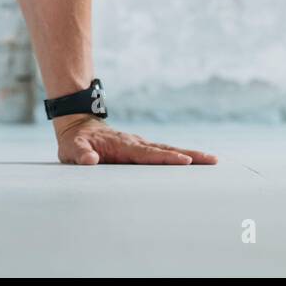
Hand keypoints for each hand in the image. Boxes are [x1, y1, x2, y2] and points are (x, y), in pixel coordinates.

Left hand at [53, 114, 217, 165]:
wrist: (79, 124)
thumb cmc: (76, 141)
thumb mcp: (73, 149)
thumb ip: (81, 155)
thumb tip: (90, 161)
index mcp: (123, 146)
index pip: (148, 154)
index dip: (166, 158)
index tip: (185, 161)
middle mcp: (137, 143)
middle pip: (167, 150)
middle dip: (190, 155)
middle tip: (212, 160)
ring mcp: (141, 144)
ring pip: (168, 149)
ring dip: (190, 155)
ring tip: (211, 160)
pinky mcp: (141, 148)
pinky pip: (164, 152)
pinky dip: (180, 155)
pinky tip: (193, 161)